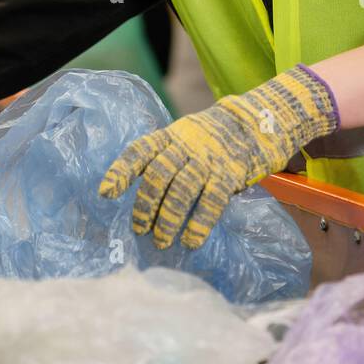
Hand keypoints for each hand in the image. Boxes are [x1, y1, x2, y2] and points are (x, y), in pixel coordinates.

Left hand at [99, 63, 338, 249]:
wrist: (257, 122)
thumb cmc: (215, 137)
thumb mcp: (186, 137)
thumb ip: (168, 158)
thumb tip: (146, 197)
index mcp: (171, 135)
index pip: (140, 150)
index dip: (121, 171)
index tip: (106, 192)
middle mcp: (186, 145)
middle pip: (158, 175)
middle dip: (145, 205)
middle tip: (139, 229)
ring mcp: (209, 158)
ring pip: (182, 190)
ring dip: (168, 220)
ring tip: (161, 240)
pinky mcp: (230, 173)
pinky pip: (212, 201)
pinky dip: (199, 224)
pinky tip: (191, 241)